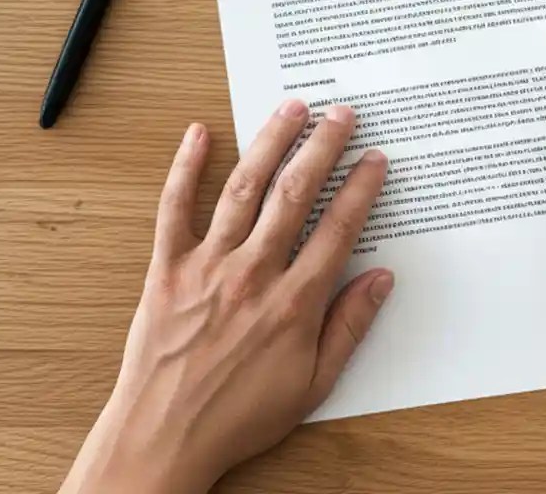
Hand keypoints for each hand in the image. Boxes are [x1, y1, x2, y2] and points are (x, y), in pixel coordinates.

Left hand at [59, 102, 394, 493]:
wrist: (164, 436)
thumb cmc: (239, 417)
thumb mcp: (313, 384)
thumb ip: (349, 326)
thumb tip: (381, 280)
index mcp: (294, 303)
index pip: (338, 229)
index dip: (360, 188)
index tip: (374, 160)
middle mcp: (253, 274)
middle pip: (295, 195)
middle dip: (322, 148)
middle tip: (341, 115)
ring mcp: (207, 266)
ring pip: (244, 189)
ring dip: (270, 143)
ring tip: (291, 109)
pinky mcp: (167, 269)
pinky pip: (174, 209)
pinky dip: (185, 168)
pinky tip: (198, 135)